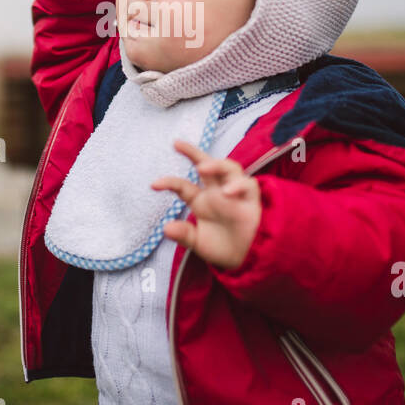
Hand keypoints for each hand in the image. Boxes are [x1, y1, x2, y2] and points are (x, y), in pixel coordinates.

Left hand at [151, 139, 261, 270]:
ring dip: (216, 165)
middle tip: (177, 144)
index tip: (153, 185)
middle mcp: (217, 192)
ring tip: (202, 168)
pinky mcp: (251, 200)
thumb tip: (166, 229)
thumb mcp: (197, 242)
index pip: (183, 185)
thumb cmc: (220, 246)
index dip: (169, 183)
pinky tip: (228, 192)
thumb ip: (184, 235)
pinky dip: (239, 185)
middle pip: (207, 165)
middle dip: (193, 152)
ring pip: (229, 168)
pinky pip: (248, 185)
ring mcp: (235, 193)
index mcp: (201, 200)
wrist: (244, 260)